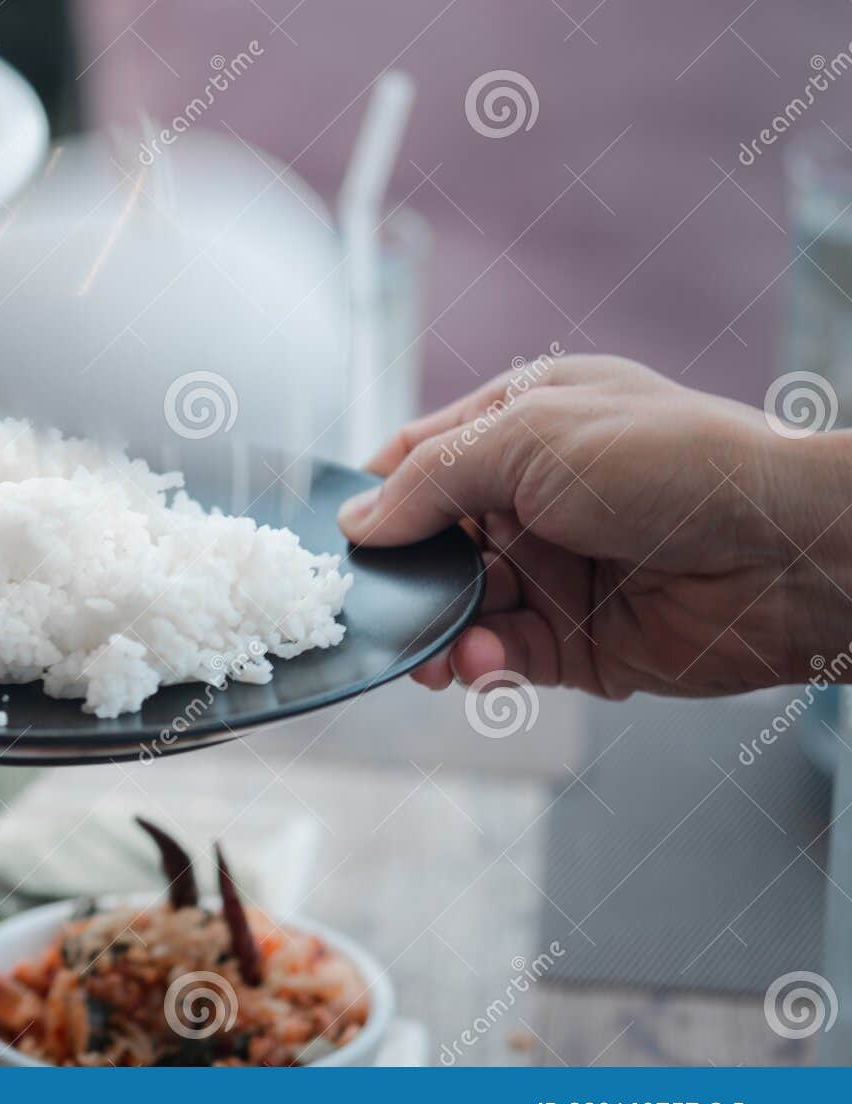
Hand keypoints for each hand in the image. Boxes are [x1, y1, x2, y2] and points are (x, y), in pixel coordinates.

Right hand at [337, 355, 851, 697]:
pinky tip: (481, 665)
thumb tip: (357, 522)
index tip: (332, 539)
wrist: (785, 554)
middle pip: (430, 545)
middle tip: (375, 613)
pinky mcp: (575, 639)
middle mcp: (532, 497)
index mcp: (522, 426)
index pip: (420, 460)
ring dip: (436, 632)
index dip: (375, 497)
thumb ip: (434, 481)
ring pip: (458, 608)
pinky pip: (500, 655)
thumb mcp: (531, 440)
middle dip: (399, 581)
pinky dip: (480, 664)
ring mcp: (553, 569)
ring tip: (434, 657)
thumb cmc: (672, 464)